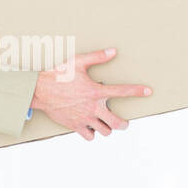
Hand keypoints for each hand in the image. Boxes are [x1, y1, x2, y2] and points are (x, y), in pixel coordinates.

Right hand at [31, 47, 151, 140]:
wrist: (40, 90)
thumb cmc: (58, 74)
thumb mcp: (78, 62)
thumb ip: (97, 57)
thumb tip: (113, 51)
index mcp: (95, 91)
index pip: (122, 91)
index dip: (137, 91)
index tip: (148, 91)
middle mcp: (92, 107)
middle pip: (117, 123)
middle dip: (124, 124)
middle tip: (123, 122)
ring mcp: (84, 118)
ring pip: (105, 131)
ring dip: (107, 128)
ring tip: (106, 124)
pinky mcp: (75, 126)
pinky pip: (89, 137)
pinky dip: (92, 134)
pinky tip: (90, 127)